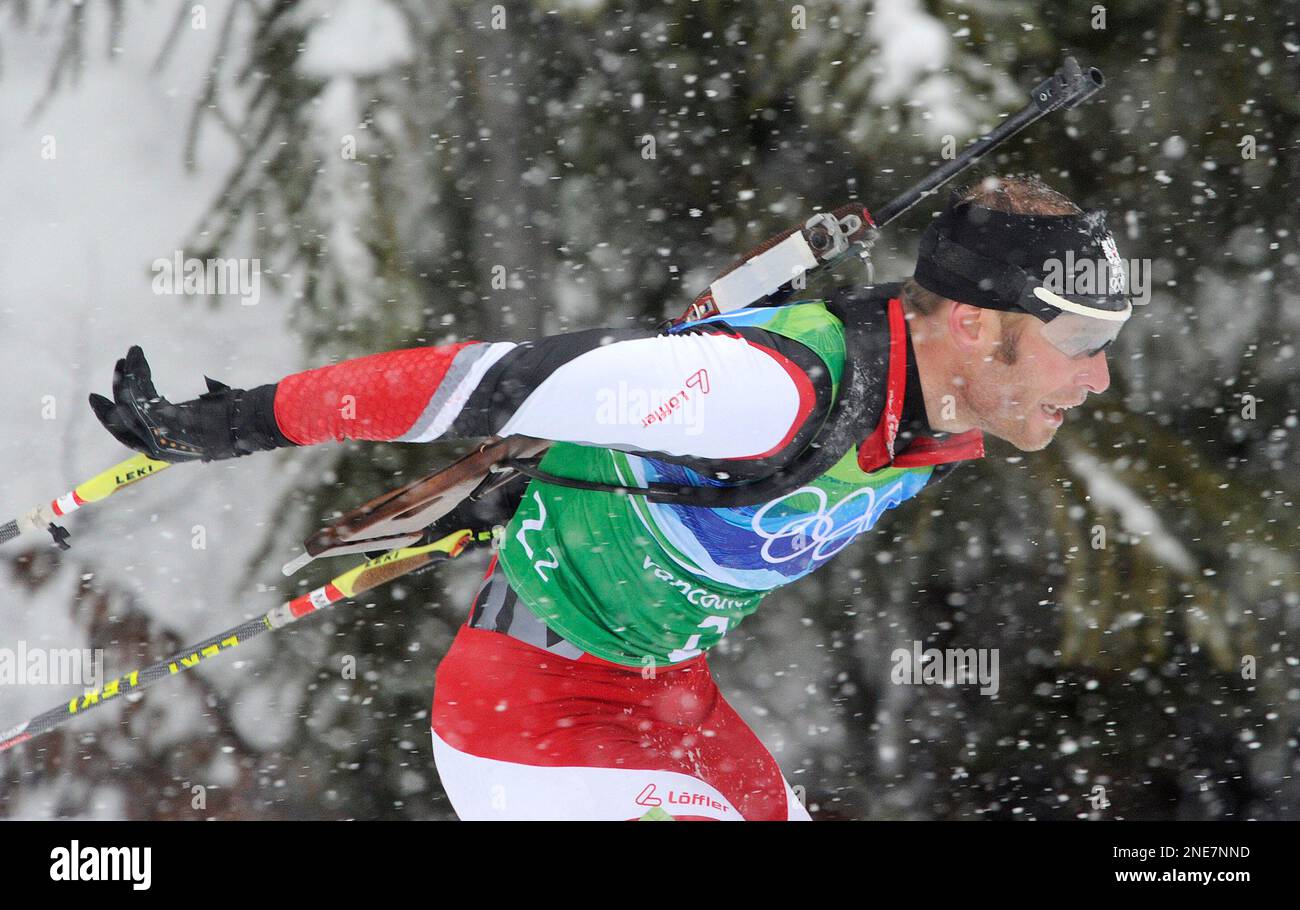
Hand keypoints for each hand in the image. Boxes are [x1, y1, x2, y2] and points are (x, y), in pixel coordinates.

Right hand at [89, 346, 244, 462]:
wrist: (246, 423)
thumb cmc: (232, 426)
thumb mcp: (203, 429)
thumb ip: (182, 421)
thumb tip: (175, 411)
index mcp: (165, 452)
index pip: (127, 438)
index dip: (111, 419)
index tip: (100, 400)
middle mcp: (157, 446)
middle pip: (120, 421)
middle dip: (111, 395)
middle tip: (114, 369)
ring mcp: (158, 433)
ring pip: (128, 401)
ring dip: (126, 375)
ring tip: (130, 354)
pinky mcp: (163, 417)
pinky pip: (139, 390)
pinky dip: (136, 370)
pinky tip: (137, 356)